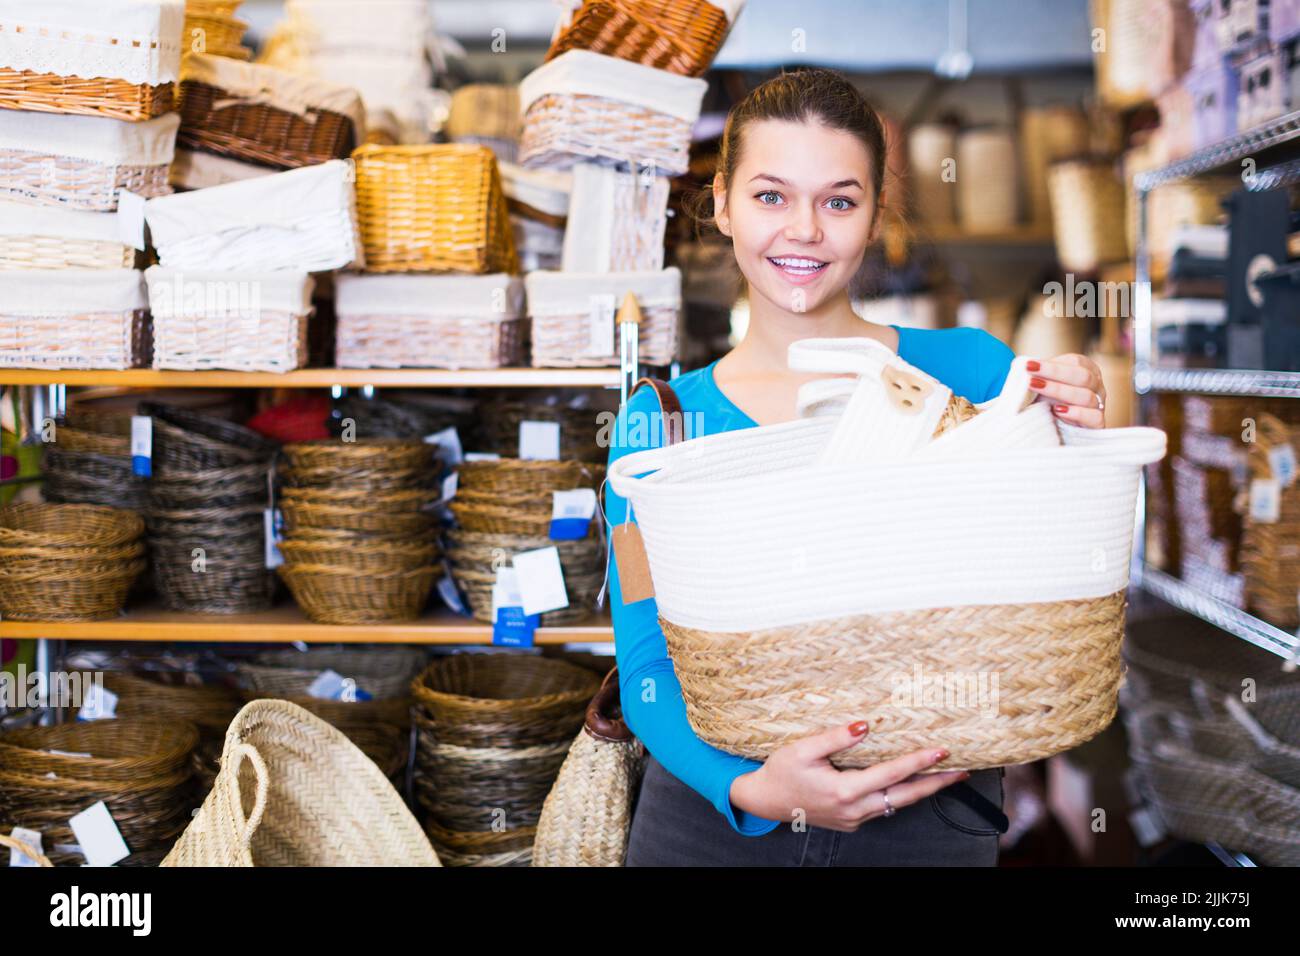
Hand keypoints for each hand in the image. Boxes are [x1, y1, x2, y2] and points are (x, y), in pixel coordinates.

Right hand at [728, 721, 969, 831]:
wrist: (766, 801)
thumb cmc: (781, 771)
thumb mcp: (803, 749)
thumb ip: (836, 737)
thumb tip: (865, 725)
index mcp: (844, 791)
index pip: (891, 774)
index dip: (919, 762)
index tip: (942, 751)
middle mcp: (854, 810)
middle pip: (905, 797)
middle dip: (936, 784)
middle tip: (963, 771)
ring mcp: (854, 819)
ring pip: (897, 805)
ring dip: (922, 790)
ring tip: (946, 776)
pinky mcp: (852, 821)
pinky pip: (884, 807)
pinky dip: (901, 795)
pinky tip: (911, 783)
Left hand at [1026, 354, 1105, 428]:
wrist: (1054, 430)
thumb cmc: (1046, 402)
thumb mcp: (1042, 384)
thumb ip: (1039, 375)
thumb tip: (1025, 365)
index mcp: (1086, 369)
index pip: (1075, 362)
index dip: (1051, 365)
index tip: (1028, 365)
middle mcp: (1096, 386)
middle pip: (1083, 377)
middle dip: (1054, 375)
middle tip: (1030, 378)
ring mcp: (1099, 405)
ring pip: (1087, 396)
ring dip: (1059, 392)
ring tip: (1037, 390)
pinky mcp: (1097, 425)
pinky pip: (1094, 417)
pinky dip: (1076, 413)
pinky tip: (1058, 410)